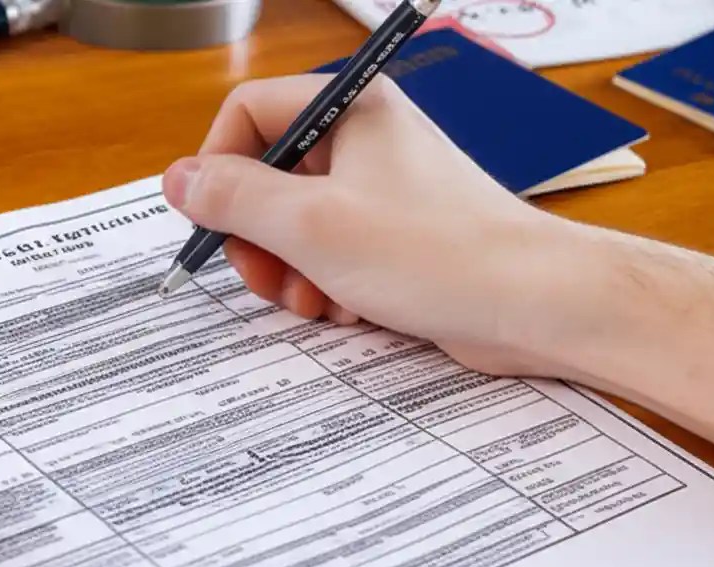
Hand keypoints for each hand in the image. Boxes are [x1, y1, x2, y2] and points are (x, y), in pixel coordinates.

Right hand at [162, 74, 604, 377]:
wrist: (534, 302)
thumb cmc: (438, 252)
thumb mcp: (312, 225)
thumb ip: (235, 198)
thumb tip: (179, 180)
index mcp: (350, 109)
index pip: (250, 114)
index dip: (220, 168)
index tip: (213, 222)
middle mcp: (368, 139)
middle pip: (271, 177)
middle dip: (260, 238)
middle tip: (265, 280)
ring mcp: (386, 189)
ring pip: (301, 224)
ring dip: (294, 271)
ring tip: (316, 303)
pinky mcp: (402, 237)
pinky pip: (338, 254)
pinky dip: (331, 285)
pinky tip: (351, 311)